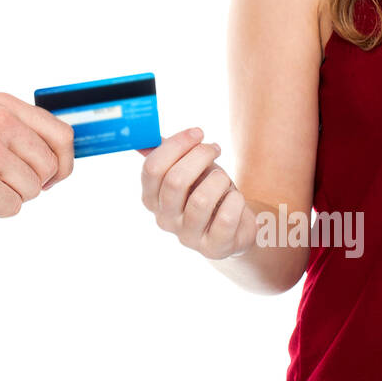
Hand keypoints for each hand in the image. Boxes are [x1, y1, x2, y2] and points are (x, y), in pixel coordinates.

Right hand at [0, 92, 75, 221]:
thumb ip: (15, 131)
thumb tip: (62, 160)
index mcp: (1, 105)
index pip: (61, 134)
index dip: (63, 163)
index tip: (52, 178)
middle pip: (49, 167)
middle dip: (30, 185)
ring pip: (31, 191)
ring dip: (7, 197)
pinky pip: (10, 208)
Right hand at [137, 127, 256, 259]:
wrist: (235, 223)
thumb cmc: (208, 190)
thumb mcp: (189, 168)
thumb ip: (167, 154)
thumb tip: (145, 140)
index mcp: (151, 198)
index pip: (152, 168)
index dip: (176, 145)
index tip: (197, 132)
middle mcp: (164, 219)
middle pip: (175, 181)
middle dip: (200, 156)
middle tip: (215, 149)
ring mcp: (187, 237)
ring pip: (201, 200)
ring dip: (219, 180)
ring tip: (224, 179)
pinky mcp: (213, 248)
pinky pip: (225, 218)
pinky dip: (236, 201)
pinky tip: (235, 199)